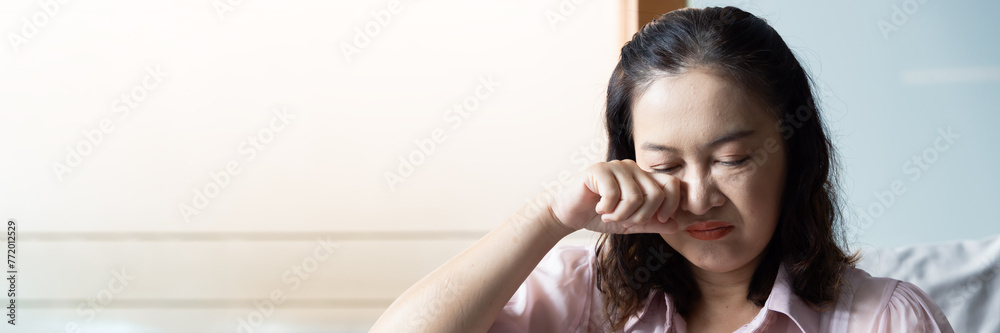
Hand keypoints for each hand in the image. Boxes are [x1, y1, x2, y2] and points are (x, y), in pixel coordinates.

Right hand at [549, 159, 680, 233]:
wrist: (570, 214)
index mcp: (644, 178)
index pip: (672, 184)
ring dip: (621, 215)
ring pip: (635, 197)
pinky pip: (614, 194)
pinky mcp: (599, 170)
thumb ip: (652, 223)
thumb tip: (677, 225)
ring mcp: (616, 166)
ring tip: (609, 217)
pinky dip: (607, 209)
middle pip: (655, 194)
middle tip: (625, 222)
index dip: (671, 205)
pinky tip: (599, 209)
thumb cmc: (600, 216)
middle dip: (642, 217)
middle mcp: (633, 168)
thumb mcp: (630, 224)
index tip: (660, 219)